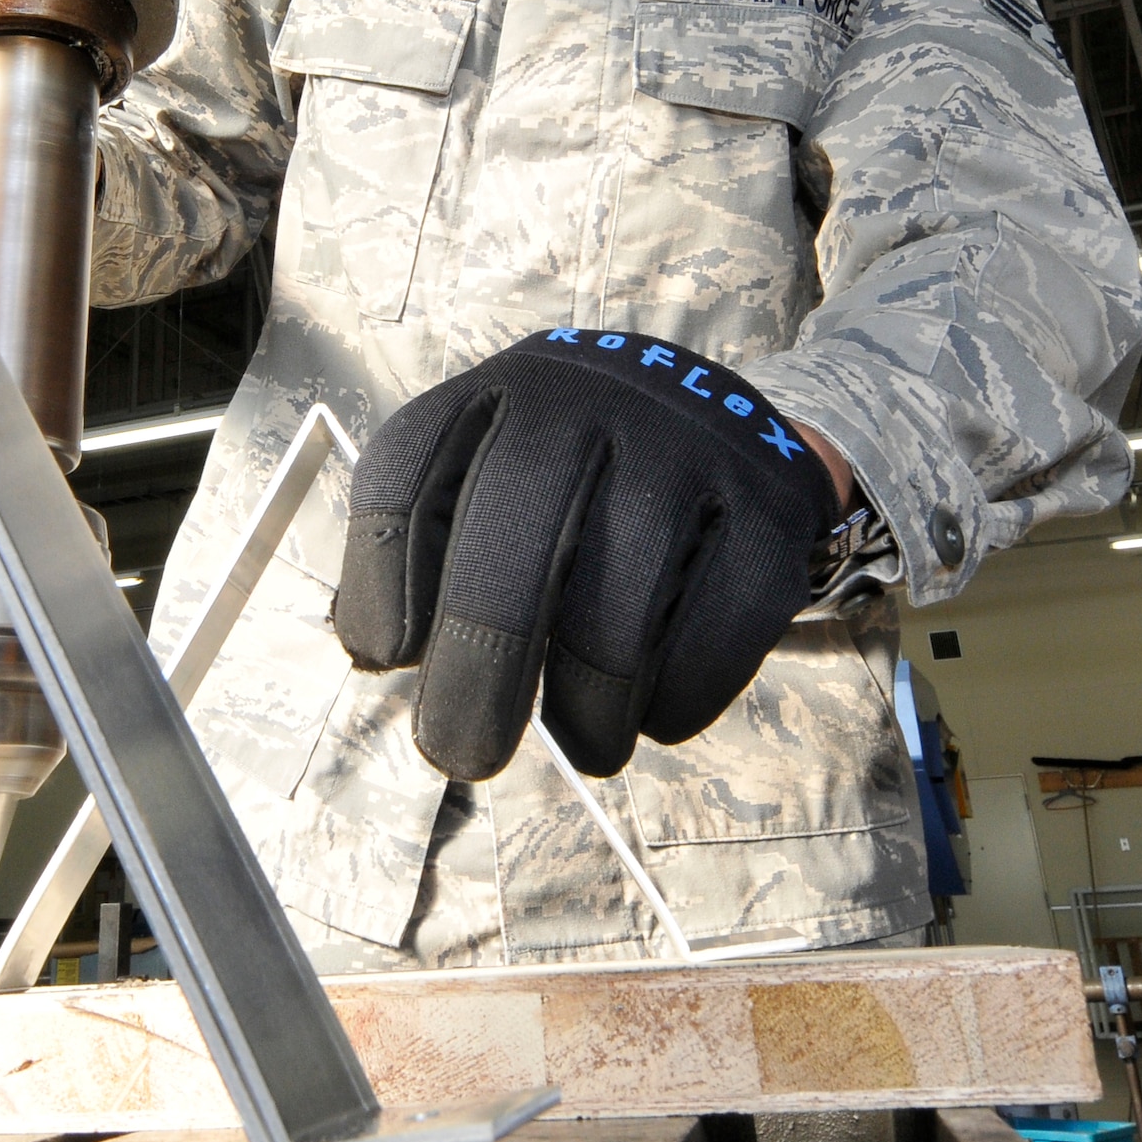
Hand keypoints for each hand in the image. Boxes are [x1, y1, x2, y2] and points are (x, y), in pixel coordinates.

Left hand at [333, 329, 841, 781]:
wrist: (732, 421)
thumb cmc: (590, 472)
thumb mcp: (499, 466)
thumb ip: (438, 547)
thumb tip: (374, 651)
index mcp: (497, 391)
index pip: (405, 472)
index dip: (379, 577)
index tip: (387, 654)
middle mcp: (584, 399)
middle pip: (509, 543)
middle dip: (477, 671)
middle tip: (462, 750)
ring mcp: (683, 445)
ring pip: (615, 608)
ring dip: (587, 707)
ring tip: (583, 737)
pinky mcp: (767, 504)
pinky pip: (714, 636)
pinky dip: (674, 701)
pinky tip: (652, 709)